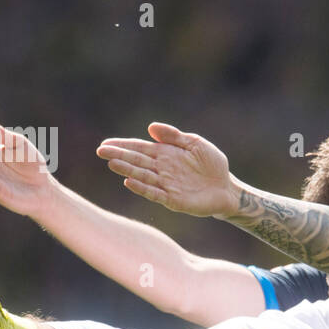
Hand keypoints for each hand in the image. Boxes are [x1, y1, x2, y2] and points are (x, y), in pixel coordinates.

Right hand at [97, 123, 235, 217]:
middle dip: (119, 156)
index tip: (106, 144)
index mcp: (165, 154)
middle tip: (101, 151)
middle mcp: (162, 170)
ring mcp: (166, 185)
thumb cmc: (212, 164)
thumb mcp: (195, 144)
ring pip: (142, 176)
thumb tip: (151, 127)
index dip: (123, 146)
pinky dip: (142, 188)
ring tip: (112, 163)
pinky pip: (154, 193)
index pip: (140, 149)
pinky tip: (129, 181)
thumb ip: (174, 136)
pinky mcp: (173, 200)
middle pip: (137, 161)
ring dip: (127, 170)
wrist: (227, 188)